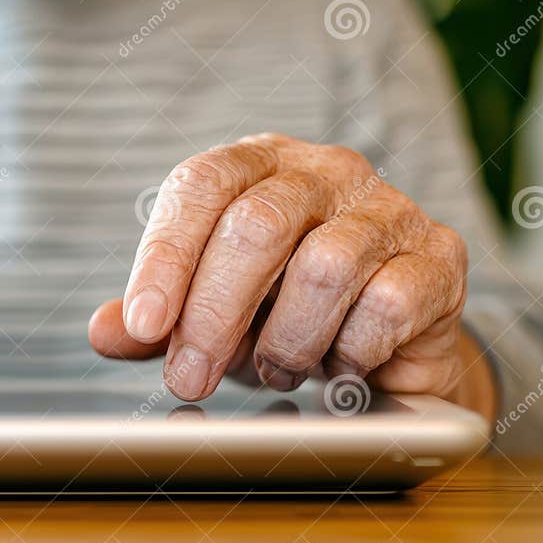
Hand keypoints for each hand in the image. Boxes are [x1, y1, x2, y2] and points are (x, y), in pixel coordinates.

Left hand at [90, 133, 493, 415]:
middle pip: (257, 226)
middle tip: (190, 377)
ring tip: (277, 369)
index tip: (143, 326)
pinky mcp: (438, 255)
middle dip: (214, 314)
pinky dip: (351, 351)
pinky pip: (387, 304)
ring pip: (325, 268)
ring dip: (287, 340)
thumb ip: (158, 318)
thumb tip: (104, 331)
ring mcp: (386, 208)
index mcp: (256, 166)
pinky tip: (340, 365)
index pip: (202, 185)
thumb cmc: (283, 312)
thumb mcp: (210, 313)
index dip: (166, 256)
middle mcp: (323, 171)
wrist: (387, 339)